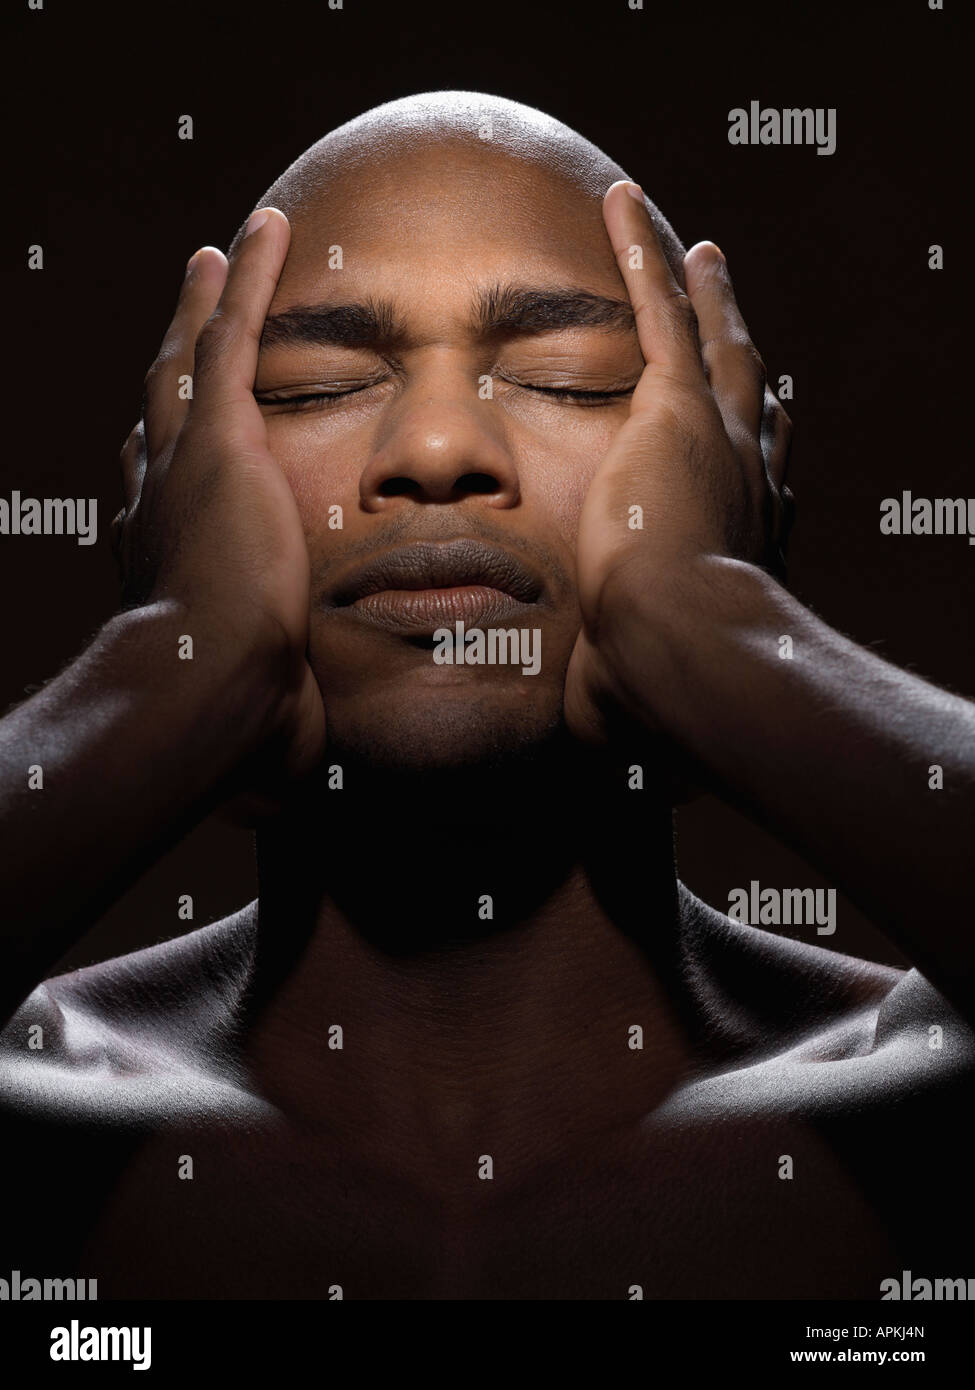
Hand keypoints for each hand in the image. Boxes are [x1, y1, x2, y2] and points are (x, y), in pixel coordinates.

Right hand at [113, 209, 324, 795]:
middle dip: (171, 367)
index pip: (162, 495)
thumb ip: (275, 724)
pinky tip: (264, 230)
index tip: (174, 445)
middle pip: (162, 414)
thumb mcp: (259, 713)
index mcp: (169, 562)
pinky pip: (233, 335)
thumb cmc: (227, 725)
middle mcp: (160, 500)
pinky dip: (246, 282)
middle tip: (182, 327)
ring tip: (217, 260)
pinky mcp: (219, 438)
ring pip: (188, 364)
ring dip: (203, 309)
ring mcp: (185, 464)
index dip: (164, 461)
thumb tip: (292, 797)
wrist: (204, 693)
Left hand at [564, 181, 792, 745]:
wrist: (684, 651)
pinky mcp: (673, 407)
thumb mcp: (636, 692)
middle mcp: (745, 481)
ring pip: (713, 344)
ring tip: (699, 249)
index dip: (761, 447)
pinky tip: (623, 202)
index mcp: (739, 543)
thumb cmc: (667, 691)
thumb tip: (590, 749)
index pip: (755, 482)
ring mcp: (715, 438)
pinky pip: (655, 308)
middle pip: (750, 399)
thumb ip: (615, 701)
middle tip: (740, 318)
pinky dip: (643, 253)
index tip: (770, 425)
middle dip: (745, 353)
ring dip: (704, 292)